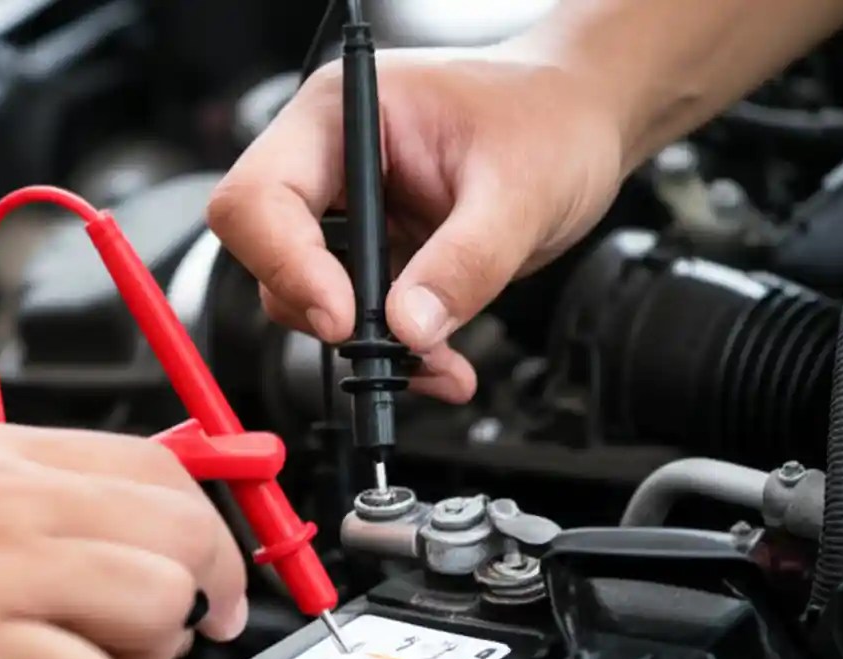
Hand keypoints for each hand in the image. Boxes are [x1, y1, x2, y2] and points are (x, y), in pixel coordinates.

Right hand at [0, 414, 246, 658]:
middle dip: (205, 585)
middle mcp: (7, 500)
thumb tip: (102, 497)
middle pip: (177, 528)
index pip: (157, 462)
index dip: (208, 519)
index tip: (215, 565)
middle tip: (186, 622)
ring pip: (154, 602)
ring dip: (146, 645)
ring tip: (98, 656)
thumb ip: (17, 473)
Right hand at [208, 46, 627, 402]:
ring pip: (306, 293)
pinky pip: (357, 315)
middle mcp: (330, 158)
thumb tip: (409, 328)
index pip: (262, 194)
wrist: (579, 124)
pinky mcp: (373, 253)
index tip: (342, 317)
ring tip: (437, 360)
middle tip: (388, 344)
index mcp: (344, 113)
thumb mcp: (521, 189)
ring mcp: (348, 209)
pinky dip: (395, 350)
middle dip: (322, 308)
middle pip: (267, 248)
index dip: (287, 263)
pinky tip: (440, 361)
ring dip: (365, 342)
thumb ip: (465, 260)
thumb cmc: (550, 118)